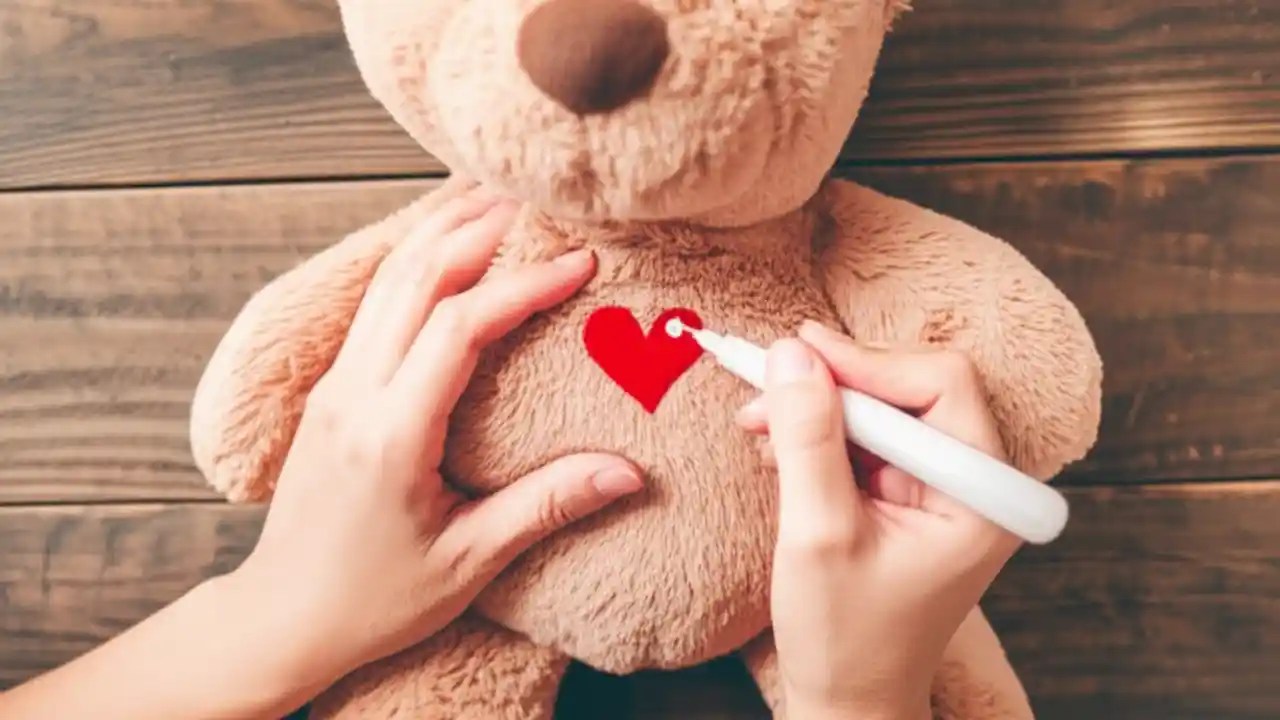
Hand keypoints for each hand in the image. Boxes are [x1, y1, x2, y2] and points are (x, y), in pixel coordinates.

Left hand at [224, 189, 641, 698]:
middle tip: (539, 198)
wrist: (282, 616)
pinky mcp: (331, 392)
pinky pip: (374, 304)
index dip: (524, 284)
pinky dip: (415, 263)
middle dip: (477, 228)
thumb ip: (548, 506)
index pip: (460, 326)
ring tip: (493, 198)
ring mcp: (335, 387)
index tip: (580, 261)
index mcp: (391, 433)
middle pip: (414, 277)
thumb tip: (629, 473)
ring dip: (440, 232)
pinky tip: (445, 251)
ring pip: (386, 280)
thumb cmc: (375, 599)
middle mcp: (354, 395)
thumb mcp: (469, 560)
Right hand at [736, 322, 1022, 719]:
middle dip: (834, 384)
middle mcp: (976, 484)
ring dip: (818, 408)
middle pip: (913, 386)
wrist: (847, 697)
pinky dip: (821, 434)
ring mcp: (944, 488)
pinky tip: (779, 446)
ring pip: (884, 407)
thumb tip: (790, 353)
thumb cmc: (843, 638)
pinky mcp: (912, 494)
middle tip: (763, 387)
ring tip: (760, 421)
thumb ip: (807, 439)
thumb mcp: (817, 534)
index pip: (940, 384)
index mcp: (982, 497)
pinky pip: (869, 438)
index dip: (866, 361)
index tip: (795, 352)